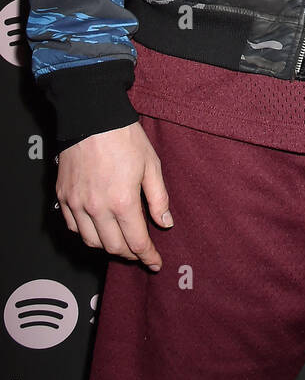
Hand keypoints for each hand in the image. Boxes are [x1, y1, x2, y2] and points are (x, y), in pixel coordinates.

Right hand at [56, 123, 172, 270]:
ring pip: (91, 241)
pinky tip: (98, 228)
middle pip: (113, 247)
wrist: (91, 117)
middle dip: (130, 253)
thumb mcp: (151, 165)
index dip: (148, 256)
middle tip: (140, 251)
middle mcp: (97, 208)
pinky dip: (86, 233)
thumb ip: (159, 198)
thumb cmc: (124, 138)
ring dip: (108, 246)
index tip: (155, 262)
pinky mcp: (63, 196)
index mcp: (122, 202)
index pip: (136, 241)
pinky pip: (73, 227)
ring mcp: (77, 204)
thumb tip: (165, 223)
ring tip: (121, 241)